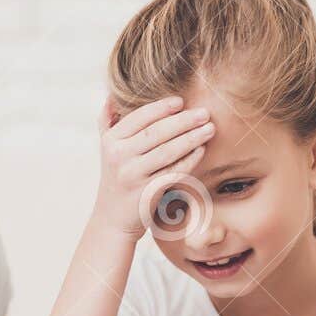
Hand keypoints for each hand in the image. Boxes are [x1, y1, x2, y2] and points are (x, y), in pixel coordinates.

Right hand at [94, 95, 214, 239]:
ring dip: (192, 138)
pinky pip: (174, 171)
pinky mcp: (148, 192)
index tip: (181, 101)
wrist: (112, 219)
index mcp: (111, 141)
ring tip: (209, 128)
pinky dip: (189, 159)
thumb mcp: (106, 149)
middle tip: (204, 113)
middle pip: (156, 132)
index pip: (139, 117)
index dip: (161, 108)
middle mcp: (119, 156)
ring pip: (167, 151)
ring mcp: (133, 175)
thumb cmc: (116, 178)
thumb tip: (110, 96)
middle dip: (183, 121)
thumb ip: (108, 122)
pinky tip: (202, 149)